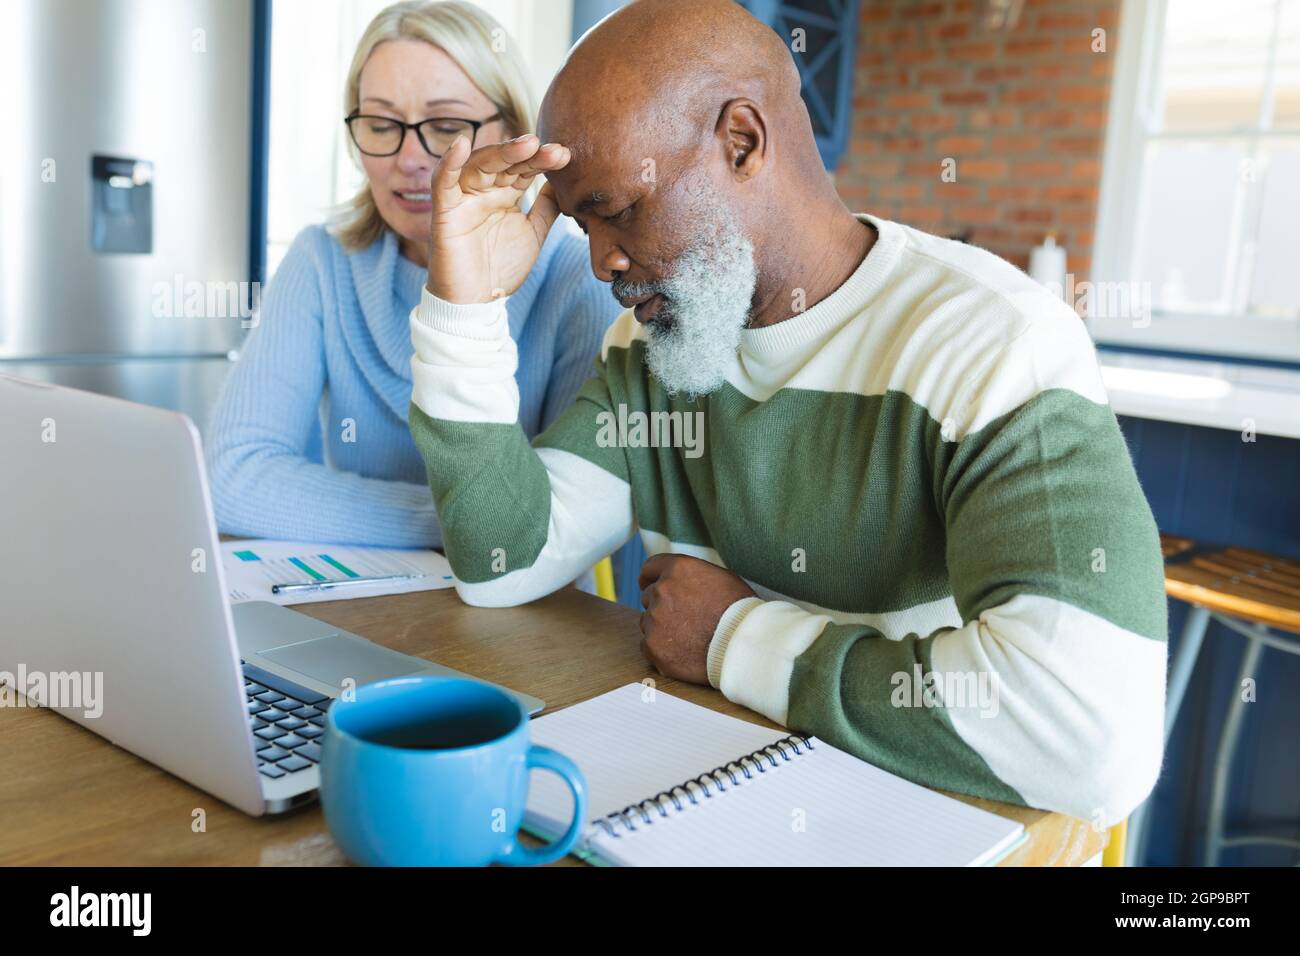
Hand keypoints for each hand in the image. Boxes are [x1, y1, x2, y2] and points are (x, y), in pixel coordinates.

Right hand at [427, 134, 570, 303]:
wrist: (476, 302)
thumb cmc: (501, 269)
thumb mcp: (533, 234)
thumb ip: (546, 208)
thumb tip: (564, 181)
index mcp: (504, 195)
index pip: (524, 169)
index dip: (542, 160)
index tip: (566, 156)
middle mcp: (483, 191)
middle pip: (505, 163)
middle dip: (528, 155)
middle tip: (554, 150)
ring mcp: (463, 199)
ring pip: (479, 166)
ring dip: (502, 152)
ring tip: (527, 144)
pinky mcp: (443, 212)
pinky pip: (442, 182)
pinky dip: (449, 162)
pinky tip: (461, 144)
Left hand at [638, 554, 757, 684]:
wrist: (744, 645)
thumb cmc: (739, 612)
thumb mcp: (719, 578)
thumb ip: (691, 576)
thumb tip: (679, 582)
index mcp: (678, 569)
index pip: (649, 568)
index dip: (649, 578)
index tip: (647, 585)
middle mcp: (661, 590)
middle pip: (649, 597)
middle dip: (661, 606)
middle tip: (683, 619)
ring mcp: (655, 620)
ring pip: (648, 622)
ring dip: (661, 628)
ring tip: (689, 638)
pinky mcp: (654, 647)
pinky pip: (648, 647)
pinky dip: (661, 650)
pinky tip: (682, 652)